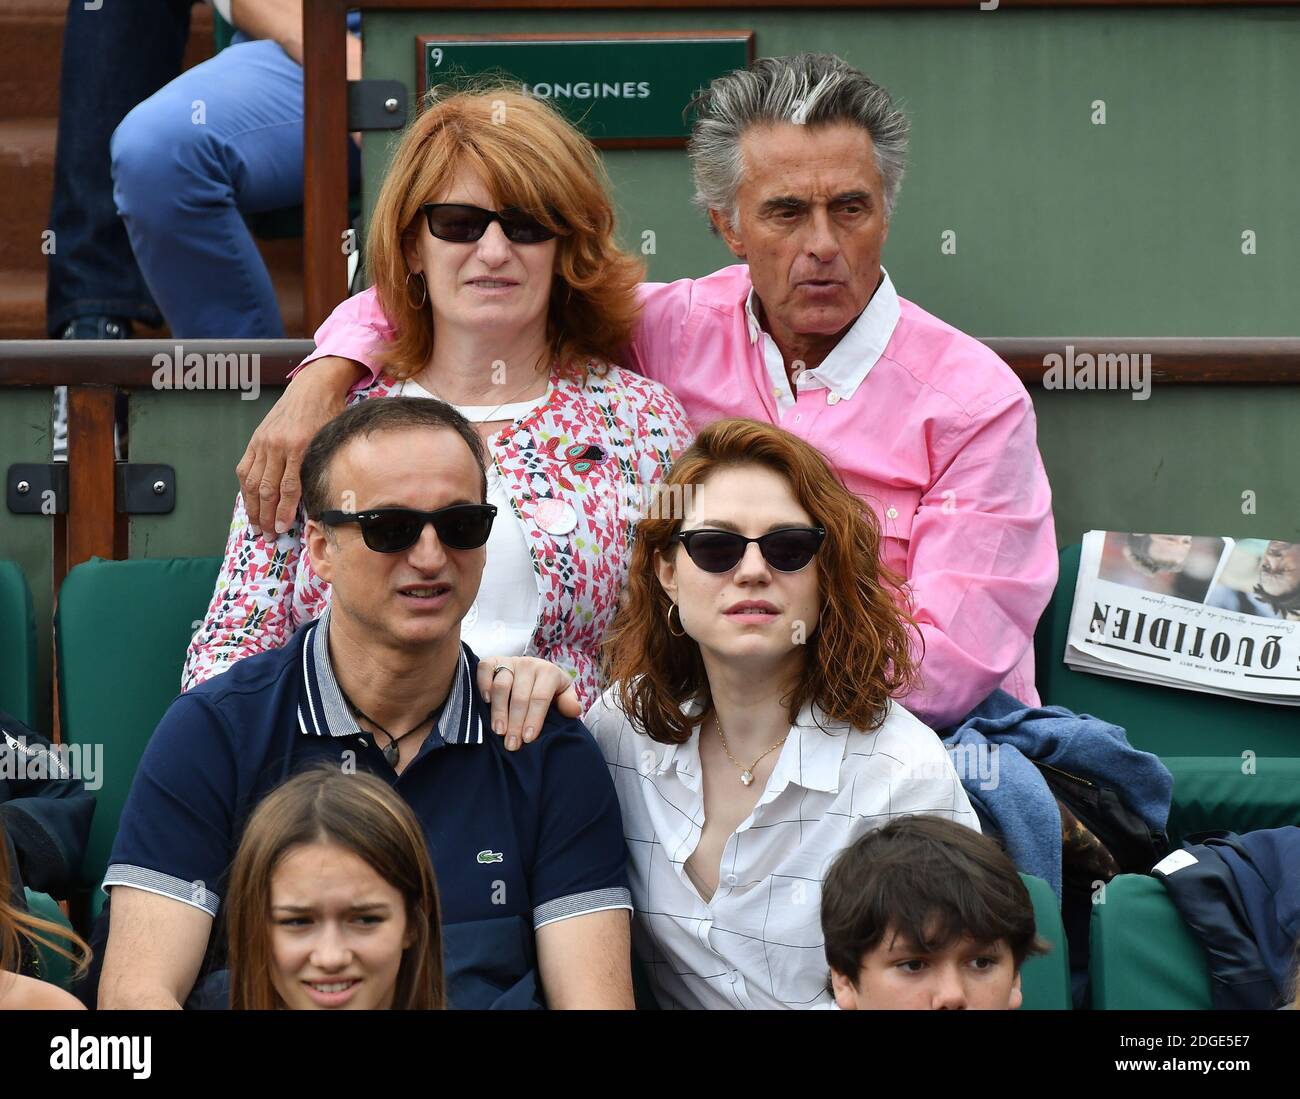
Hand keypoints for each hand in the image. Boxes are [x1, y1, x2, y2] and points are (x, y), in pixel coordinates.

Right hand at [236, 356, 361, 534]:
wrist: (313, 387)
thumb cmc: (329, 415)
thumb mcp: (330, 442)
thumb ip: (319, 467)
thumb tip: (315, 499)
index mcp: (300, 447)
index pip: (288, 488)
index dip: (283, 512)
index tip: (282, 529)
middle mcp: (278, 446)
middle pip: (267, 489)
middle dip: (266, 516)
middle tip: (268, 535)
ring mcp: (264, 442)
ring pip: (252, 481)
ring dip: (253, 507)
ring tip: (256, 525)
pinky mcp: (256, 439)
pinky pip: (245, 468)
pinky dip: (246, 488)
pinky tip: (249, 502)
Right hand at [475, 657, 581, 750]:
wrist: (534, 668)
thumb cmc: (548, 687)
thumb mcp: (563, 693)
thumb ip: (568, 702)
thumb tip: (574, 711)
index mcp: (549, 672)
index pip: (540, 698)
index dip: (534, 719)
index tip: (528, 739)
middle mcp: (529, 664)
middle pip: (520, 696)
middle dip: (515, 723)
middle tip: (511, 744)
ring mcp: (510, 662)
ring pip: (501, 686)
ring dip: (499, 711)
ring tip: (498, 731)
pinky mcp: (494, 660)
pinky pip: (485, 669)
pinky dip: (483, 684)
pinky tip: (486, 702)